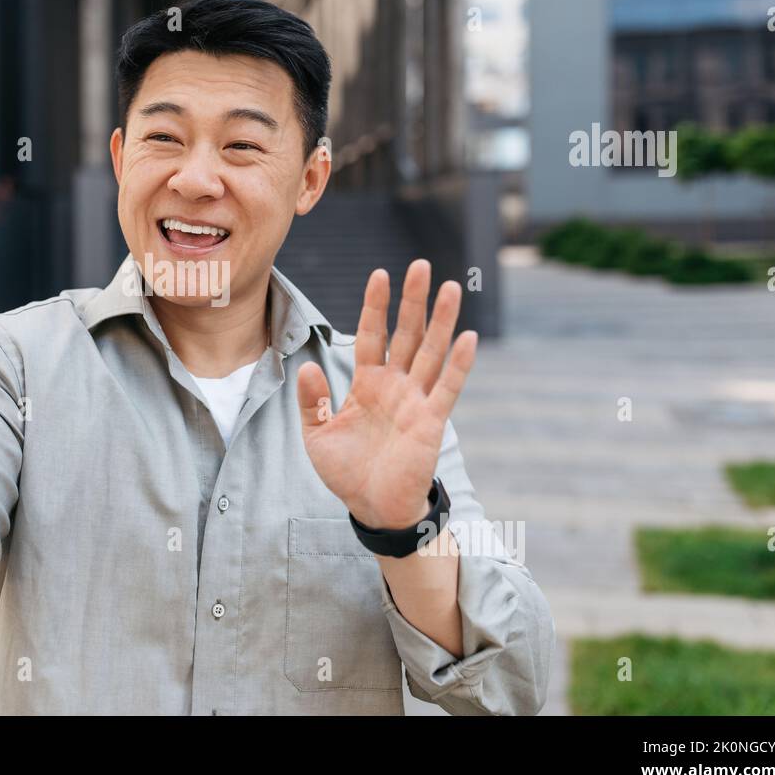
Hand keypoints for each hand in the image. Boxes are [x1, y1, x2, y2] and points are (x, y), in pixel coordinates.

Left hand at [296, 260, 476, 529]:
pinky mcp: (431, 421)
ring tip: (450, 288)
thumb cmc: (346, 471)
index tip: (380, 273)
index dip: (376, 306)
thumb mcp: (317, 434)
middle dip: (413, 301)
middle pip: (407, 333)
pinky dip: (460, 363)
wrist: (372, 508)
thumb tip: (306, 366)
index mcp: (367, 383)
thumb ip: (313, 400)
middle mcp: (395, 385)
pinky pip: (448, 388)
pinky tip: (469, 337)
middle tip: (420, 266)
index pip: (373, 334)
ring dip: (442, 321)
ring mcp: (416, 401)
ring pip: (431, 352)